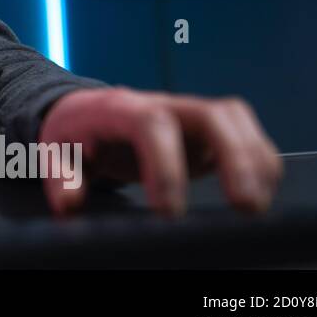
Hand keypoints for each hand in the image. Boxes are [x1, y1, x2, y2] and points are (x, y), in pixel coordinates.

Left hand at [37, 86, 282, 217]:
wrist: (83, 111)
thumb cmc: (73, 133)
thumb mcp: (55, 150)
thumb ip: (61, 175)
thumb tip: (69, 203)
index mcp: (120, 108)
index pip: (151, 123)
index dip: (166, 164)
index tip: (169, 212)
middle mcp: (162, 104)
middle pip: (211, 113)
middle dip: (235, 156)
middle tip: (244, 204)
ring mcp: (188, 115)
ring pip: (234, 119)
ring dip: (255, 159)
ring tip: (257, 204)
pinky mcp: (206, 131)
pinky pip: (244, 134)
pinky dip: (259, 160)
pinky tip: (262, 192)